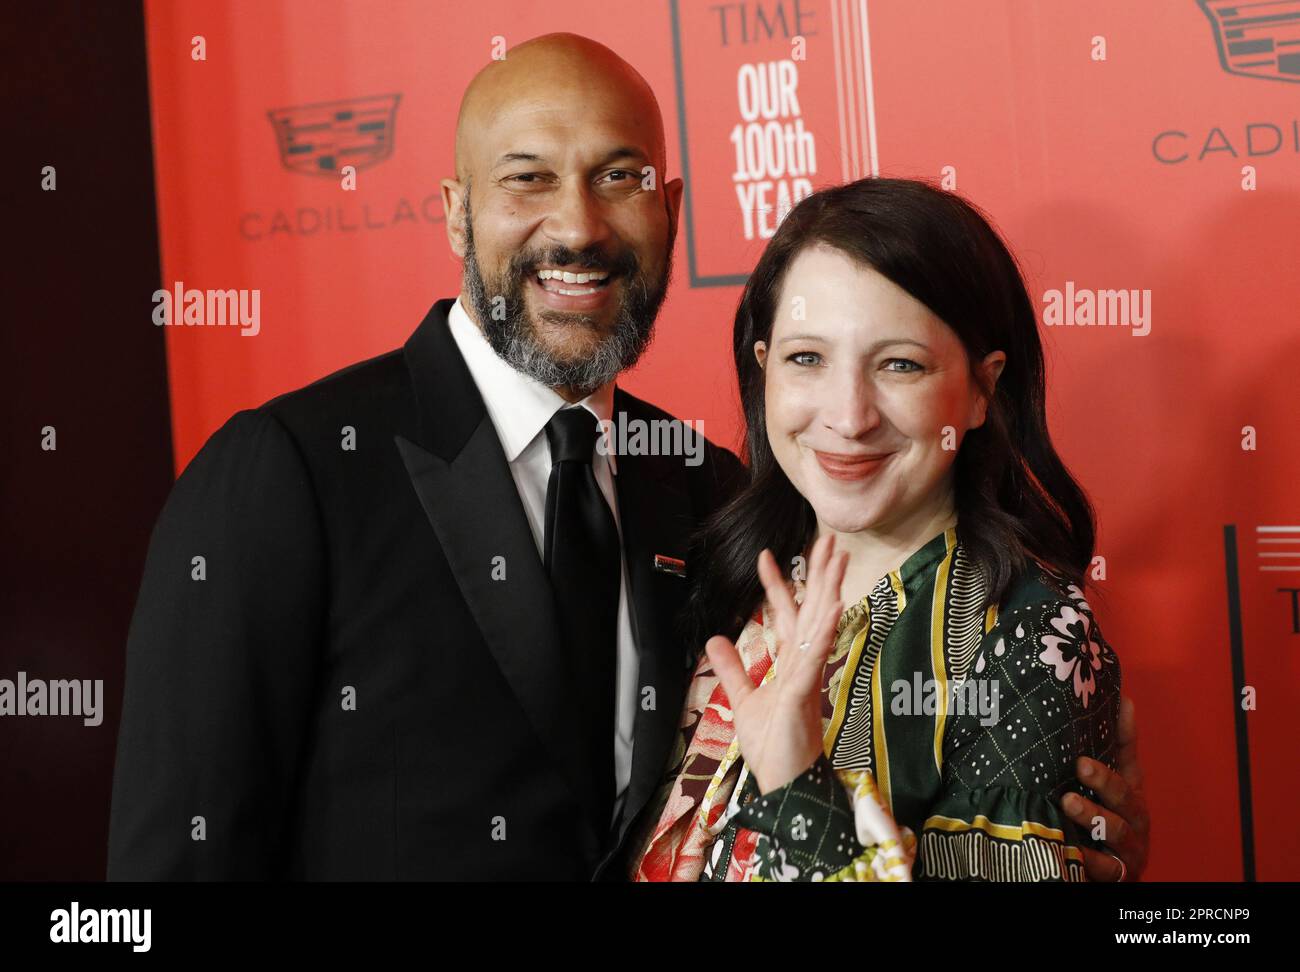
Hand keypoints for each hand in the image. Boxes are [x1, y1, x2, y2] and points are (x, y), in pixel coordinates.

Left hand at [706, 533, 848, 794]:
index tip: (766, 555)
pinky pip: (817, 655)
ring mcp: (808, 675)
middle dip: (819, 575)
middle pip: (813, 610)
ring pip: (820, 623)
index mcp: (790, 664)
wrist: (784, 785)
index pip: (786, 616)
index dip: (777, 585)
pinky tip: (833, 604)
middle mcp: (804, 664)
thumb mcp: (743, 700)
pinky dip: (825, 629)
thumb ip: (732, 669)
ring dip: (829, 589)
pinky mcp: (806, 690)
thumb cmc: (773, 748)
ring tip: (837, 558)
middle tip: (828, 539)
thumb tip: (715, 639)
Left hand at [1061, 695, 1149, 880]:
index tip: (1117, 709)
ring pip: (1116, 830)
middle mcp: (1133, 819)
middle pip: (1125, 796)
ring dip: (1093, 815)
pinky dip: (1090, 859)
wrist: (1108, 876)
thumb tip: (1122, 700)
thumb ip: (1113, 748)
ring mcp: (1127, 848)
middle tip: (1081, 764)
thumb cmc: (1104, 824)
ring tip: (1069, 801)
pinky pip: (1105, 867)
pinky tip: (1073, 849)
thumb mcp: (1108, 786)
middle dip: (1105, 779)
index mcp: (1129, 793)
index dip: (1124, 736)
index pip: (1128, 760)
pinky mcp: (1117, 874)